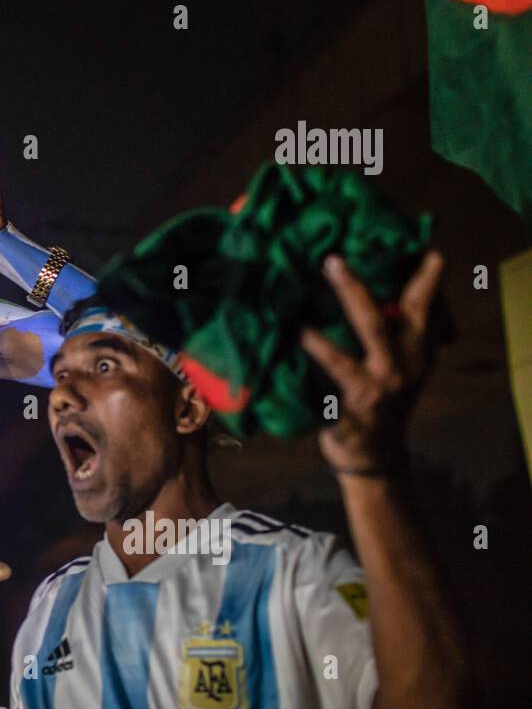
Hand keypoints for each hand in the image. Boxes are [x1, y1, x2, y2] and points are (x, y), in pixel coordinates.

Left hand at [301, 251, 443, 474]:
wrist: (377, 454)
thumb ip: (400, 331)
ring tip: (298, 327)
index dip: (425, 282)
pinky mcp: (347, 420)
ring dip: (318, 345)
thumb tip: (381, 281)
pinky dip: (300, 391)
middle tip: (332, 261)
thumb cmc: (384, 397)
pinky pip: (320, 403)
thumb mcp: (405, 364)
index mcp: (415, 353)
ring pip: (342, 363)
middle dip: (353, 291)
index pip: (423, 310)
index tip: (427, 253)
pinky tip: (279, 377)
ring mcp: (371, 396)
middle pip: (376, 324)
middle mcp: (398, 371)